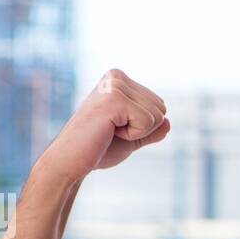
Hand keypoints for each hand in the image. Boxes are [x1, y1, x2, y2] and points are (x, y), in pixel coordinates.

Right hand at [36, 69, 169, 184]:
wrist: (70, 161)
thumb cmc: (97, 149)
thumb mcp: (131, 138)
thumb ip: (150, 130)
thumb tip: (169, 122)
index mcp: (119, 79)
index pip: (159, 104)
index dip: (143, 126)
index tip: (115, 128)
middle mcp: (116, 77)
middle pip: (162, 108)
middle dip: (143, 128)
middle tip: (112, 131)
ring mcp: (114, 85)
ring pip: (157, 116)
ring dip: (137, 132)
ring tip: (108, 131)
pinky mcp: (114, 99)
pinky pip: (147, 122)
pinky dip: (133, 135)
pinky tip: (108, 132)